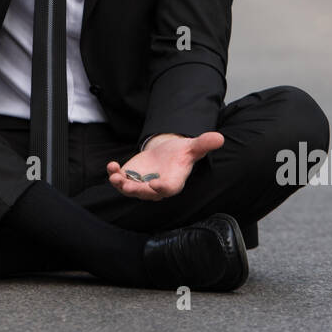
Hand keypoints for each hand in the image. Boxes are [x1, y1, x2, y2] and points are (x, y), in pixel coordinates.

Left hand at [105, 132, 224, 200]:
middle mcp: (157, 188)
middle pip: (146, 193)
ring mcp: (142, 185)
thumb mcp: (193, 146)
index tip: (155, 185)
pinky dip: (114, 174)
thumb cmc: (181, 153)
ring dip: (121, 185)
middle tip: (127, 185)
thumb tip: (219, 138)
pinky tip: (111, 165)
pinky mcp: (131, 178)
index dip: (162, 189)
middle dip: (136, 189)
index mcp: (174, 181)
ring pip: (130, 189)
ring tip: (115, 175)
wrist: (167, 154)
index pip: (169, 189)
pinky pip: (121, 180)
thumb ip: (204, 144)